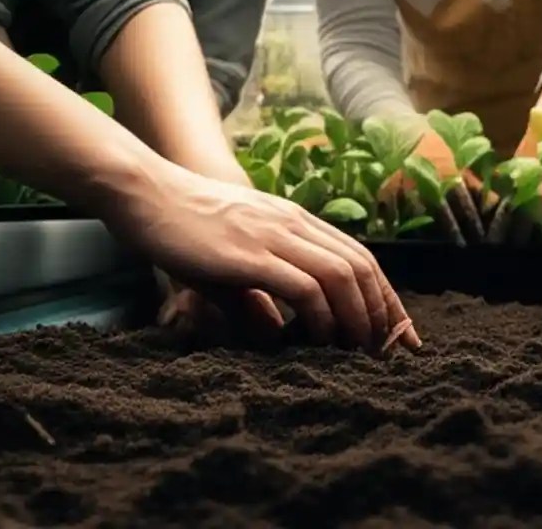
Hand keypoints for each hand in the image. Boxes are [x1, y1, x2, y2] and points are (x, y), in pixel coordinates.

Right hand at [107, 161, 420, 354]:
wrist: (144, 193)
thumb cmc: (183, 229)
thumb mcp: (231, 263)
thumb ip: (258, 296)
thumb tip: (276, 335)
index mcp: (295, 221)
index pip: (358, 257)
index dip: (384, 295)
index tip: (397, 330)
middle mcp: (293, 224)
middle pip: (361, 266)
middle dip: (383, 310)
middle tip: (389, 348)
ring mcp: (273, 236)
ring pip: (340, 275)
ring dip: (359, 316)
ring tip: (362, 349)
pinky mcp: (249, 254)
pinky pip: (303, 285)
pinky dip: (322, 314)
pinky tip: (322, 338)